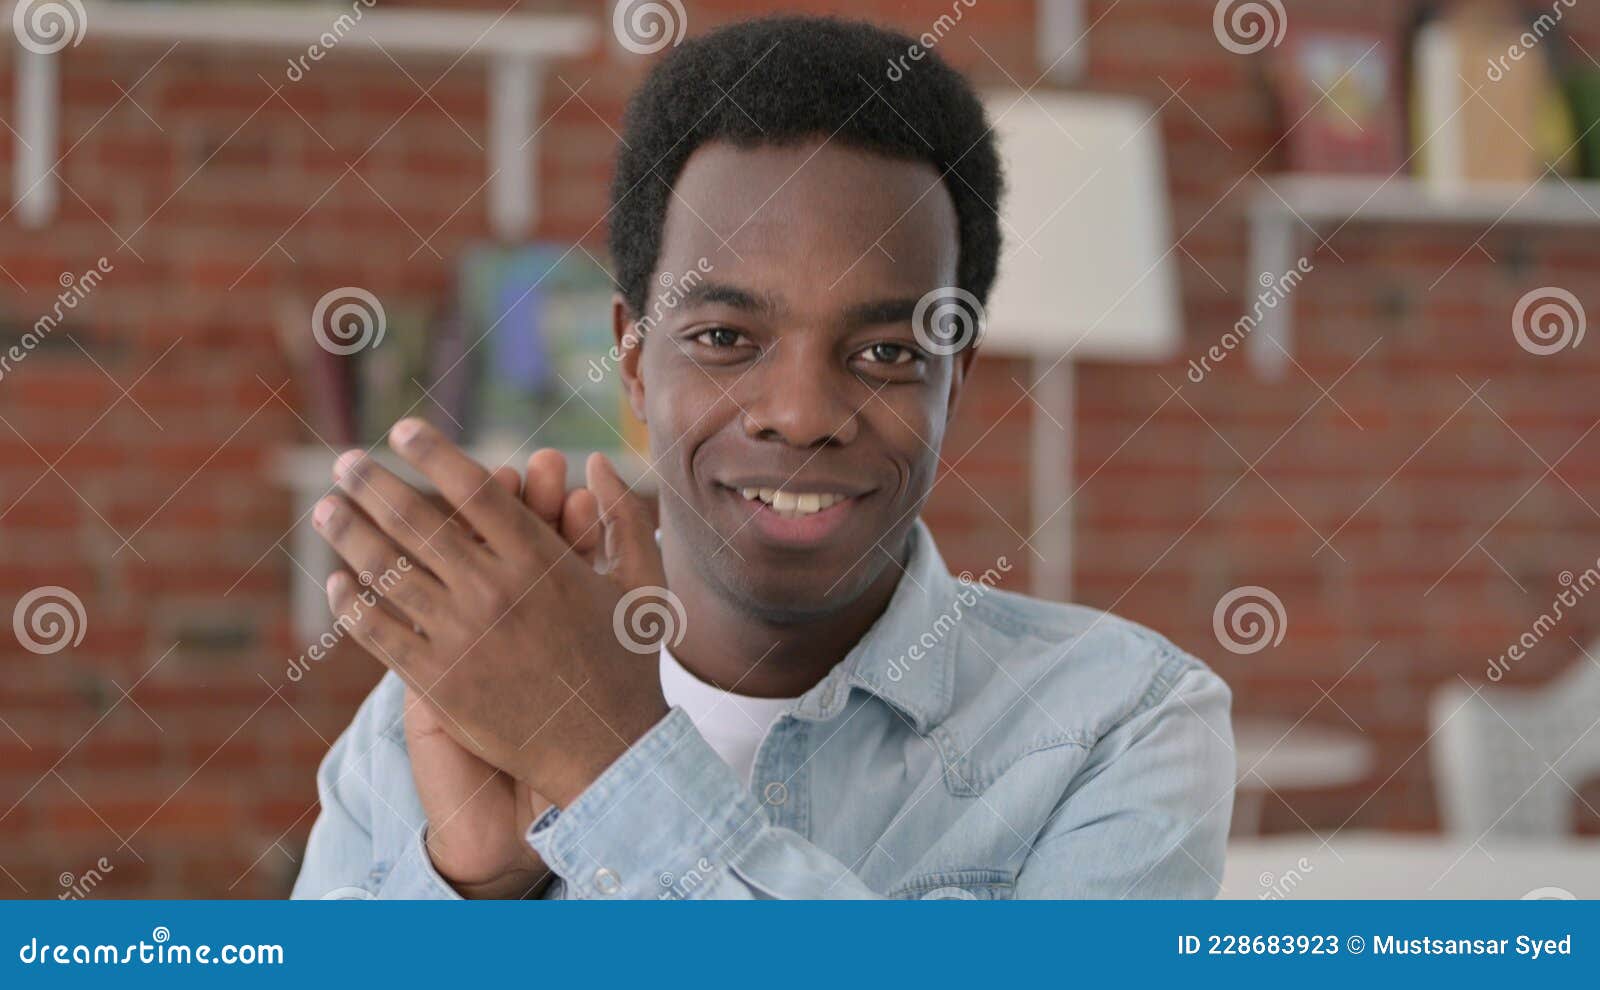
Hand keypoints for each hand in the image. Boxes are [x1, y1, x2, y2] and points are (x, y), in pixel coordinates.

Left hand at [316, 420, 669, 810]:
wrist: (606, 752)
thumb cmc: (626, 665)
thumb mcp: (640, 583)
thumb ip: (622, 516)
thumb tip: (596, 462)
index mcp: (540, 560)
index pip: (472, 489)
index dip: (432, 452)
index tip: (403, 429)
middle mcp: (493, 590)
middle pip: (416, 520)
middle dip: (372, 483)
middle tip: (344, 463)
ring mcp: (460, 636)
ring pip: (387, 571)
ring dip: (349, 533)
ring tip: (326, 510)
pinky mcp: (437, 680)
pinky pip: (379, 632)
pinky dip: (353, 604)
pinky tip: (339, 582)